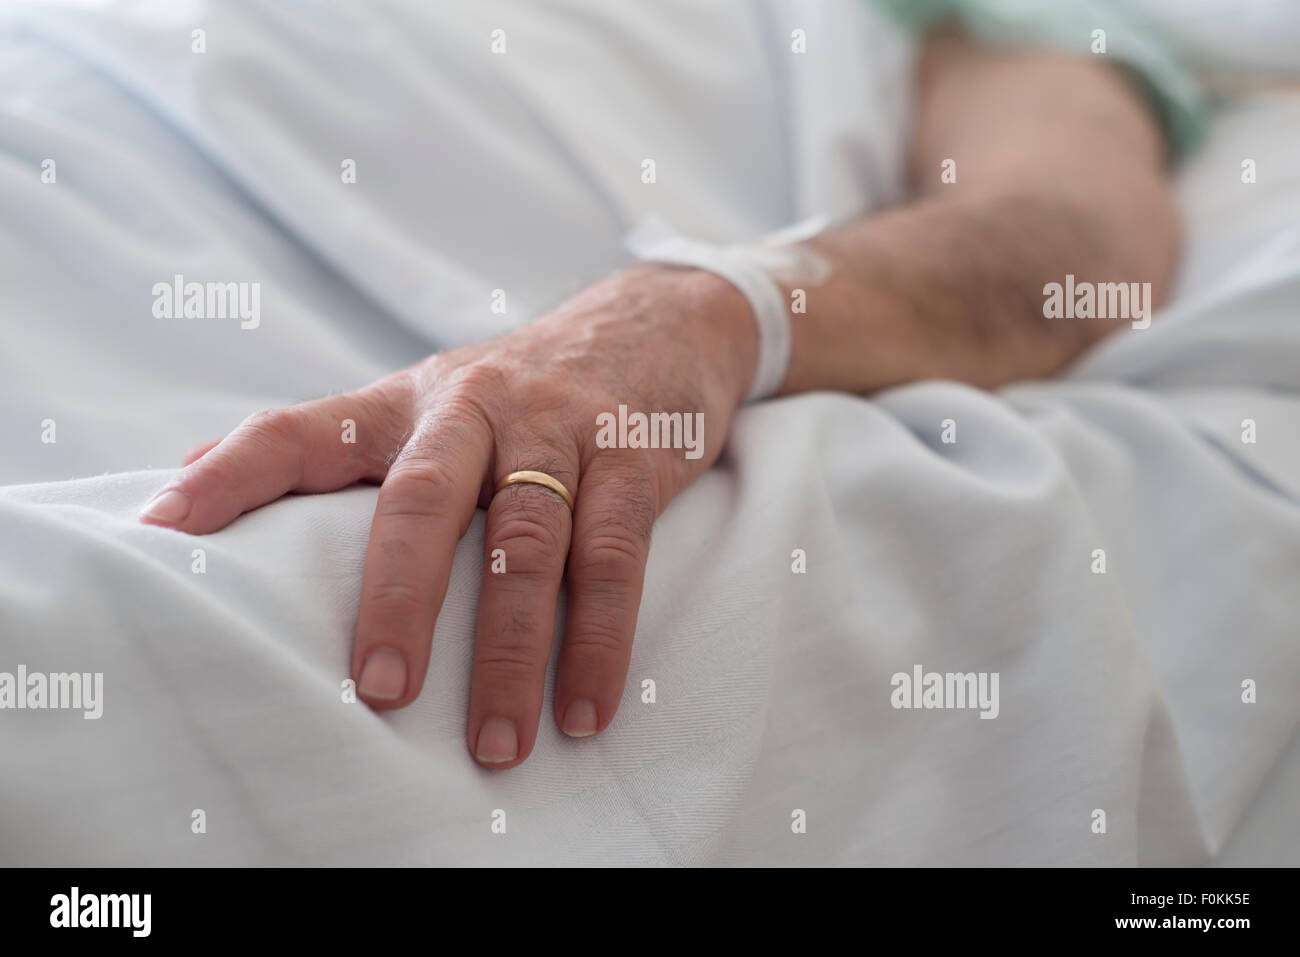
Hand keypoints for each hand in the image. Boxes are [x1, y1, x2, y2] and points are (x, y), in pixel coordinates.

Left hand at [140, 265, 755, 767]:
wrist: (657, 321)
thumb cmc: (523, 386)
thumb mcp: (426, 397)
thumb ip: (329, 438)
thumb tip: (183, 471)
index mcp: (407, 402)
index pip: (301, 428)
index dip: (229, 475)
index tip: (162, 530)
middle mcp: (474, 406)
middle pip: (422, 500)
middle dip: (398, 598)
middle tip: (381, 693)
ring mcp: (558, 430)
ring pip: (526, 542)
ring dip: (510, 650)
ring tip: (496, 743)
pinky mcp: (632, 458)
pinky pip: (612, 556)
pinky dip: (598, 638)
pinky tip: (583, 709)